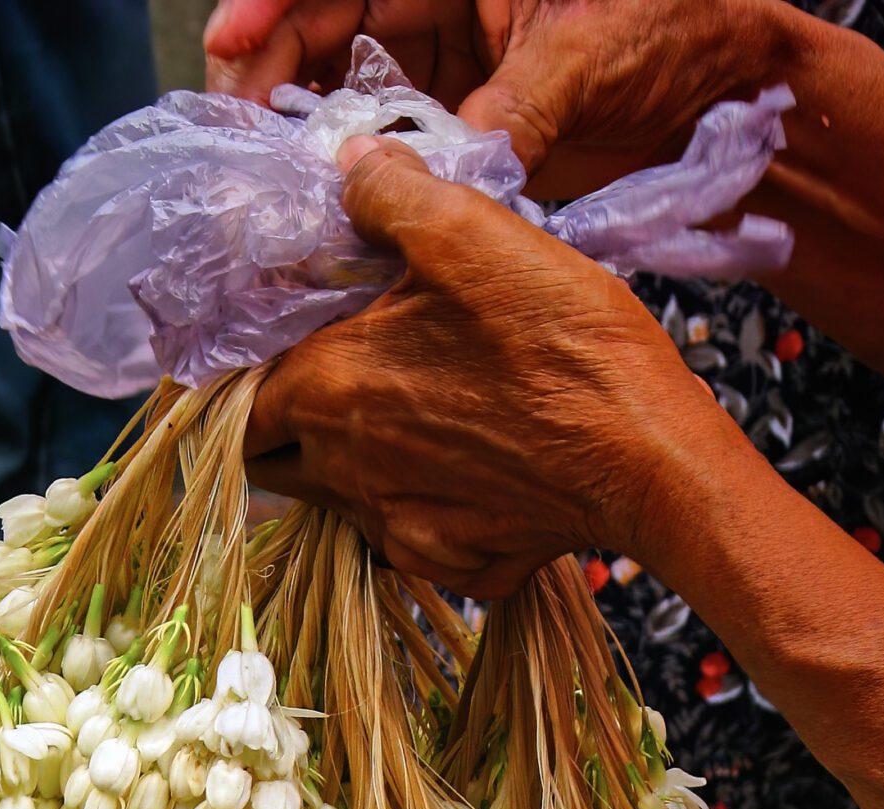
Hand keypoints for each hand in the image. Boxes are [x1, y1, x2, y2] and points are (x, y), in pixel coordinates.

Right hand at [205, 0, 789, 195]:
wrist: (740, 79)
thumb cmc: (683, 19)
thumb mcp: (590, 53)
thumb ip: (511, 109)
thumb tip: (440, 176)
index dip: (271, 3)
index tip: (227, 44)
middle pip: (324, 24)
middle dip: (270, 77)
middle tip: (236, 142)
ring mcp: (451, 52)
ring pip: (346, 85)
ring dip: (304, 133)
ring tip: (270, 184)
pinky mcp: (466, 110)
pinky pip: (392, 135)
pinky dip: (358, 170)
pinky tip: (327, 204)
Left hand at [244, 137, 717, 597]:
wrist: (646, 458)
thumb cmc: (560, 344)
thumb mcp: (473, 236)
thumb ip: (391, 198)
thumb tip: (349, 169)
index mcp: (328, 393)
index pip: (237, 401)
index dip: (245, 377)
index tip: (276, 352)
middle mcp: (345, 474)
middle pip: (273, 461)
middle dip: (282, 429)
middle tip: (332, 384)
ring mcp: (396, 530)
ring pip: (335, 502)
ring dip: (345, 466)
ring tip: (403, 419)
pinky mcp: (448, 564)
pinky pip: (405, 538)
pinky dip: (415, 505)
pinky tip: (460, 468)